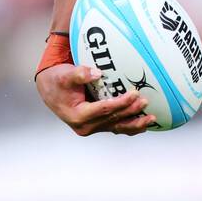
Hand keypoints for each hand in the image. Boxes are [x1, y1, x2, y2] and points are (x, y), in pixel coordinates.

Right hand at [36, 63, 156, 136]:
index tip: (134, 93)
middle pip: (113, 119)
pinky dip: (130, 126)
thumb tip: (97, 73)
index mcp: (78, 115)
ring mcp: (92, 128)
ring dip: (135, 124)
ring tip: (151, 118)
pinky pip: (116, 127)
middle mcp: (85, 126)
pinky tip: (144, 124)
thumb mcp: (65, 75)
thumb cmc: (57, 81)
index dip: (121, 103)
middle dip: (131, 111)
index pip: (104, 109)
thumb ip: (80, 73)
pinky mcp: (97, 126)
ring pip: (117, 127)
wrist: (50, 91)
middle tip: (145, 101)